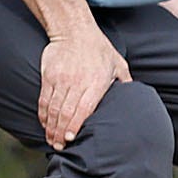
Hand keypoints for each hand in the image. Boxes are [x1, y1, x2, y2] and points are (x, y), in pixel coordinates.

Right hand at [38, 20, 131, 150]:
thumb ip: (125, 81)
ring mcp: (61, 79)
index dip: (75, 125)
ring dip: (51, 127)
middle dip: (61, 132)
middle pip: (66, 112)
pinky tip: (45, 124)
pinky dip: (43, 114)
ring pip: (53, 108)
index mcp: (97, 82)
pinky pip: (43, 100)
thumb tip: (134, 97)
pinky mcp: (48, 76)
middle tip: (60, 146)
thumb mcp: (118, 64)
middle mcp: (77, 82)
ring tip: (52, 140)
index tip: (71, 139)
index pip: (84, 108)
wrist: (75, 30)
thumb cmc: (99, 49)